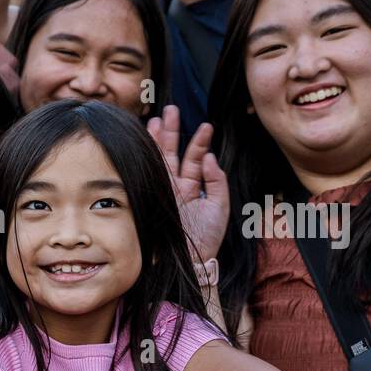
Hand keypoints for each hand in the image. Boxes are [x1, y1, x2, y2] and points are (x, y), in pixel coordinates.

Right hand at [147, 106, 229, 261]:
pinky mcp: (153, 196)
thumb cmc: (207, 238)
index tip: (205, 125)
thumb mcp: (220, 207)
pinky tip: (149, 140)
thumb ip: (217, 181)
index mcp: (191, 189)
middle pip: (172, 154)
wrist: (190, 260)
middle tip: (169, 110)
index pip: (193, 159)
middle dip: (171, 132)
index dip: (199, 142)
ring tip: (157, 119)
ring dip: (158, 139)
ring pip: (158, 160)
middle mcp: (175, 188)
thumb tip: (208, 157)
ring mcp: (162, 191)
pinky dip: (149, 157)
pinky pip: (151, 173)